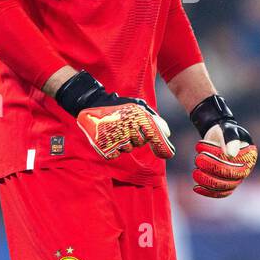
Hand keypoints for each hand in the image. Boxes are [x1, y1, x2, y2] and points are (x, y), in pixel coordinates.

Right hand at [54, 71, 173, 159]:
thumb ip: (153, 119)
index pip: (153, 135)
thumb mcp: (137, 106)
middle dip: (135, 137)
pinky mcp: (104, 147)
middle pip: (139, 143)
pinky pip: (115, 154)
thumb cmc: (118, 105)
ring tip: (114, 129)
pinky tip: (108, 137)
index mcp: (137, 117)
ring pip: (127, 149)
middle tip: (125, 126)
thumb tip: (168, 133)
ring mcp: (115, 139)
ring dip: (123, 142)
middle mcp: (128, 129)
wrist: (91, 104)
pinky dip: (113, 149)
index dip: (161, 145)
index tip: (169, 153)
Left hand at [188, 95, 257, 197]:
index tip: (201, 150)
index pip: (234, 163)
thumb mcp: (228, 129)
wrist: (219, 136)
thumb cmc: (224, 130)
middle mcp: (245, 169)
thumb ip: (230, 139)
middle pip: (230, 177)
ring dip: (208, 181)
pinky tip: (196, 188)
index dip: (217, 159)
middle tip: (197, 159)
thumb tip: (231, 154)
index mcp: (249, 156)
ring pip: (223, 186)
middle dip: (211, 169)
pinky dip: (208, 192)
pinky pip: (219, 192)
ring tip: (195, 172)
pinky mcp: (226, 184)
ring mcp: (236, 178)